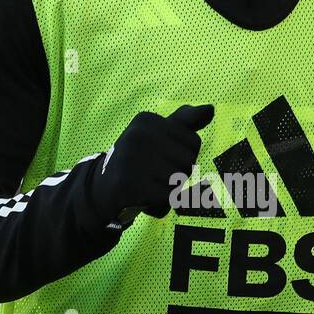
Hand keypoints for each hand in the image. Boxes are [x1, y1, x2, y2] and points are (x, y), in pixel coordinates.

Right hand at [89, 103, 214, 224]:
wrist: (102, 191)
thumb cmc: (138, 162)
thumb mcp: (159, 136)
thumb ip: (185, 123)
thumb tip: (211, 109)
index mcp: (147, 120)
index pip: (193, 142)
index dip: (182, 157)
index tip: (157, 158)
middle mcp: (139, 135)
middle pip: (188, 161)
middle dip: (177, 174)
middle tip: (151, 175)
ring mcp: (133, 159)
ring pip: (179, 180)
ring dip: (168, 190)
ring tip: (147, 185)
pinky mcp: (131, 185)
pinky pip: (168, 197)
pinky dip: (160, 204)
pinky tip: (143, 198)